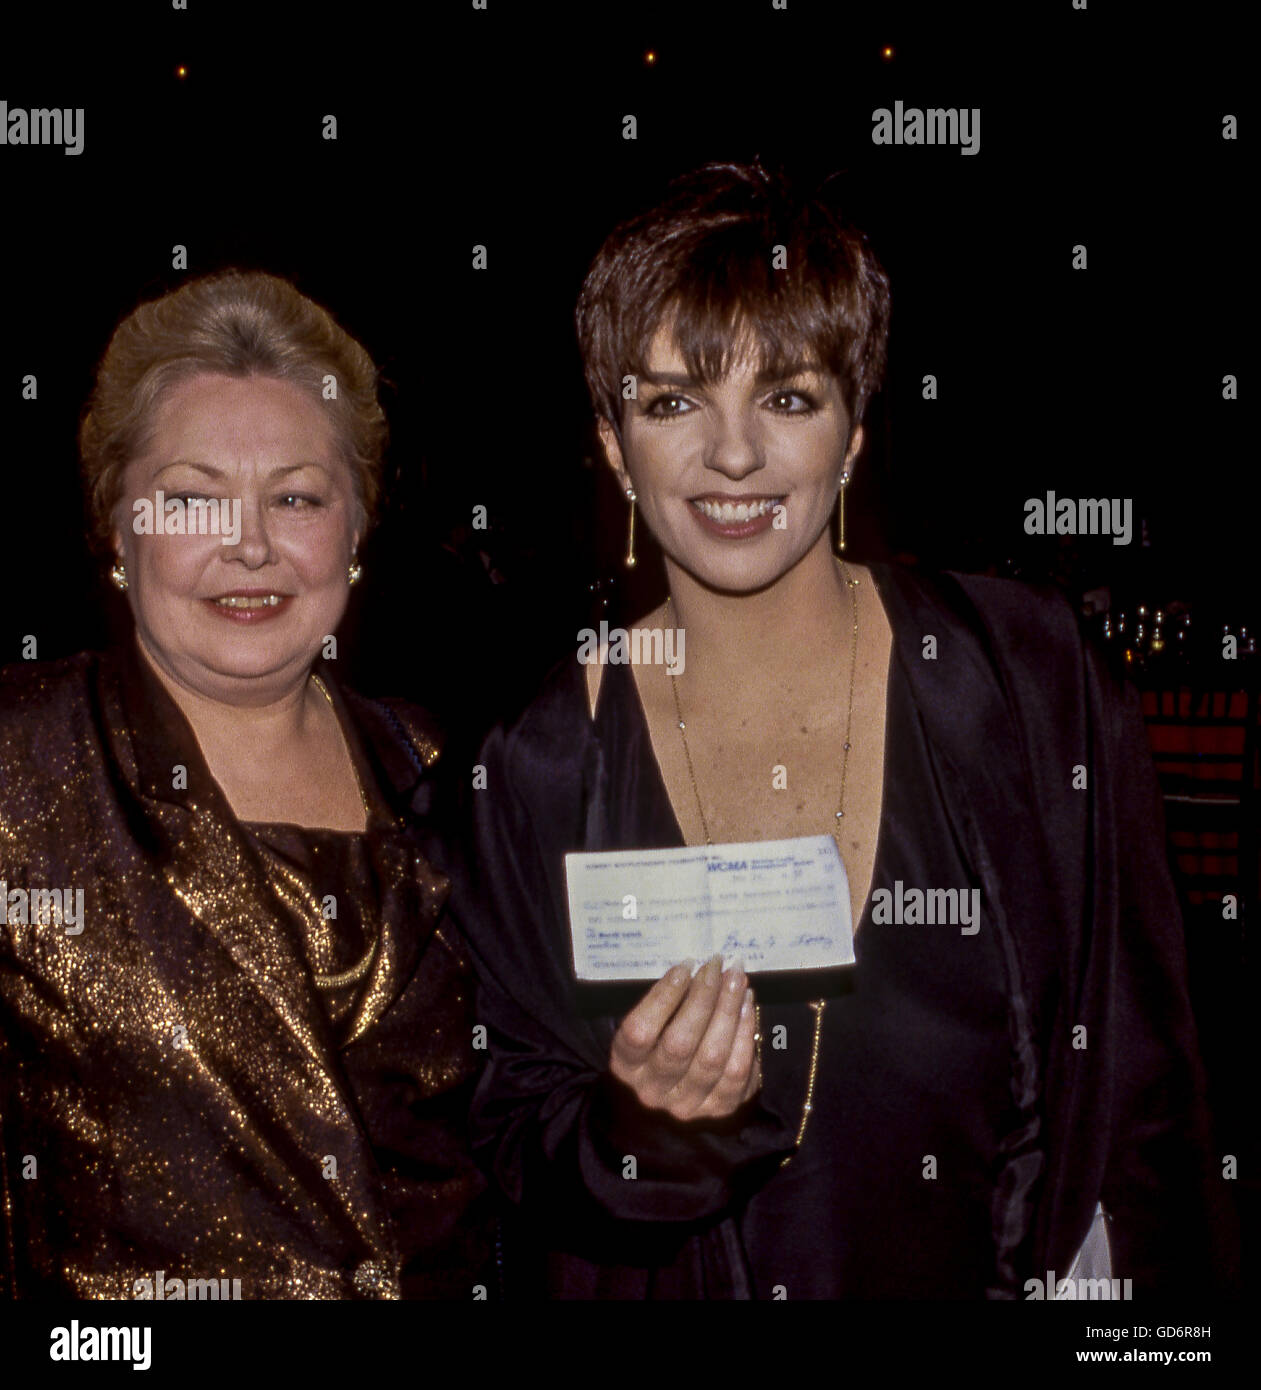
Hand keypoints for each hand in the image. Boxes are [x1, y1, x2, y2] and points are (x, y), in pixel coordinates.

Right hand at [609, 955, 760, 1120]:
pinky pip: (738, 1071)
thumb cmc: (656, 1044)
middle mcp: (652, 1090)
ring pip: (713, 1057)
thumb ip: (669, 1001)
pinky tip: (746, 1006)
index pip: (640, 1032)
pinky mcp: (719, 1110)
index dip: (664, 996)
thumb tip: (704, 971)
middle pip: (680, 1044)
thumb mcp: (649, 1023)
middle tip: (718, 966)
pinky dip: (746, 1034)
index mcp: (626, 1065)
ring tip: (737, 981)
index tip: (685, 965)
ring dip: (729, 1012)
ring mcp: (686, 1105)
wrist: (669, 1091)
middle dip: (703, 998)